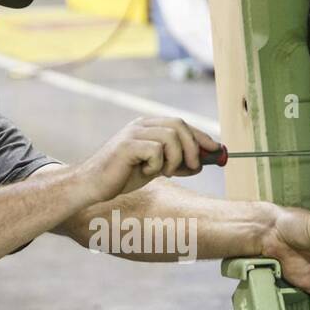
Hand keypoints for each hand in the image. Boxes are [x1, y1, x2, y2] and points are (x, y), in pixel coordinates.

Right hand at [73, 117, 222, 201]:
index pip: (181, 124)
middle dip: (193, 148)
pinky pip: (157, 150)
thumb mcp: (155, 168)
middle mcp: (141, 125)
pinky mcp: (128, 145)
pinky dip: (157, 165)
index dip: (201, 136)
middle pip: (179, 126)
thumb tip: (202, 162)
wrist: (93, 186)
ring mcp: (133, 133)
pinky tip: (144, 172)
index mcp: (148, 126)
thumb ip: (176, 162)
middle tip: (193, 168)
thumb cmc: (122, 177)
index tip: (216, 149)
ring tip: (163, 172)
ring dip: (175, 159)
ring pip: (171, 137)